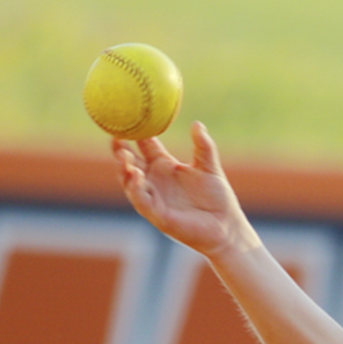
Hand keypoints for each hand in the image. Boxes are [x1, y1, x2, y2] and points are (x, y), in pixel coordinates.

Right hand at [113, 121, 258, 258]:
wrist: (226, 226)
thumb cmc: (218, 197)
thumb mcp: (210, 166)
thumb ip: (203, 146)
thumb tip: (197, 124)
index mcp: (165, 166)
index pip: (144, 146)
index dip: (135, 133)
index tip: (128, 117)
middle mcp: (155, 181)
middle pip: (131, 163)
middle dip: (121, 150)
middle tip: (116, 136)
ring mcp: (155, 198)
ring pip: (132, 182)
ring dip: (124, 169)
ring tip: (122, 155)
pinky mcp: (158, 215)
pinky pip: (142, 201)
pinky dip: (137, 188)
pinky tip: (136, 175)